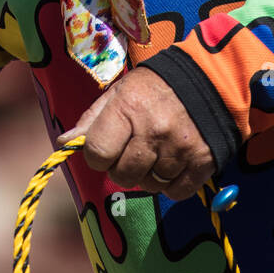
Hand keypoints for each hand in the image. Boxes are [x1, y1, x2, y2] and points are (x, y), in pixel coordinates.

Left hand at [58, 66, 214, 201]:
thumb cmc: (155, 87)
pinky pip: (175, 192)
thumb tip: (64, 142)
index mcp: (129, 107)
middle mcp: (154, 130)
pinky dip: (171, 184)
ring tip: (156, 152)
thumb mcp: (121, 92)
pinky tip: (173, 163)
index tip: (106, 147)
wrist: (208, 80)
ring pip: (149, 186)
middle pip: (122, 175)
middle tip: (134, 148)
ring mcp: (179, 148)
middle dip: (123, 166)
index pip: (97, 153)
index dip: (97, 155)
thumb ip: (92, 118)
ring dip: (148, 175)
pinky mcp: (202, 162)